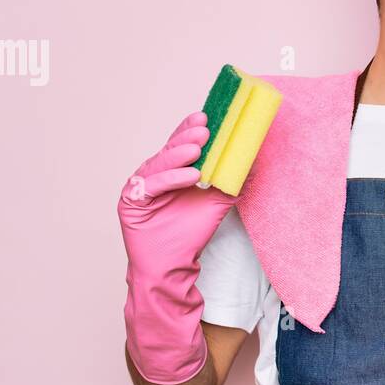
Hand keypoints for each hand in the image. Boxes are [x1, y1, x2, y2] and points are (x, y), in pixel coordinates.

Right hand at [118, 112, 237, 383]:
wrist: (172, 268)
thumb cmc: (188, 236)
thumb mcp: (215, 205)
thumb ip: (231, 184)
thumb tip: (253, 164)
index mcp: (168, 173)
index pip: (179, 146)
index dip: (190, 131)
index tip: (208, 116)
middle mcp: (152, 176)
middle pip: (168, 151)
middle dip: (186, 138)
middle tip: (204, 127)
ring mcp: (139, 188)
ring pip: (158, 165)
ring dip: (177, 155)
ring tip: (197, 148)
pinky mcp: (131, 203)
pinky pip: (151, 186)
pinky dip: (170, 179)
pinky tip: (190, 175)